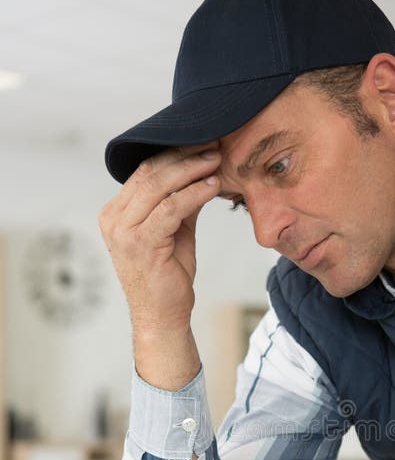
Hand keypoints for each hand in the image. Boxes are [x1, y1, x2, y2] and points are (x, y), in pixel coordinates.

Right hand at [99, 146, 221, 388]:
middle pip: (150, 172)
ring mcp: (123, 231)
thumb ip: (180, 203)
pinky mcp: (141, 243)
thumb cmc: (167, 278)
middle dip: (184, 155)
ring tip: (216, 160)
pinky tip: (212, 186)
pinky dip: (194, 193)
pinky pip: (172, 208)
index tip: (201, 142)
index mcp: (116, 213)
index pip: (144, 171)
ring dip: (192, 170)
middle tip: (212, 143)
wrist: (162, 317)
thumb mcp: (175, 232)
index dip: (173, 153)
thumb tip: (201, 172)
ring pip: (159, 186)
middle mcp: (114, 218)